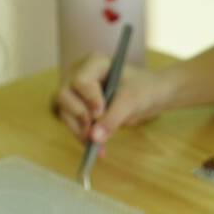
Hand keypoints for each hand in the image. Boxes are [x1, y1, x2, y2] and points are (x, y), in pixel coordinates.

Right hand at [53, 54, 169, 143]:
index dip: (89, 99)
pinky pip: (71, 123)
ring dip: (78, 130)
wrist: (150, 97)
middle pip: (64, 96)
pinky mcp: (79, 108)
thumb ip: (113, 117)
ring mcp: (77, 92)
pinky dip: (82, 136)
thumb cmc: (143, 89)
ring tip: (97, 146)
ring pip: (63, 112)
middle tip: (94, 131)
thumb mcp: (132, 101)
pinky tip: (97, 149)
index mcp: (93, 63)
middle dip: (79, 116)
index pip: (80, 81)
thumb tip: (94, 138)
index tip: (100, 113)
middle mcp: (79, 74)